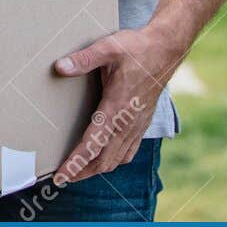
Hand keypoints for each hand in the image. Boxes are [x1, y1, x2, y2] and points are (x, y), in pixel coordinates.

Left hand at [51, 25, 185, 183]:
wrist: (167, 49)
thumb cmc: (137, 48)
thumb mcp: (108, 48)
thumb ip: (84, 59)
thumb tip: (59, 67)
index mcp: (117, 108)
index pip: (93, 144)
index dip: (75, 163)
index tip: (60, 176)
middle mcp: (127, 122)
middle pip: (103, 159)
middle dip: (81, 172)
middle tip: (61, 179)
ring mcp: (137, 124)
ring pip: (116, 158)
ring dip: (96, 168)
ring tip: (77, 173)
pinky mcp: (142, 122)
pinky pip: (128, 151)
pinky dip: (113, 160)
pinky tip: (105, 159)